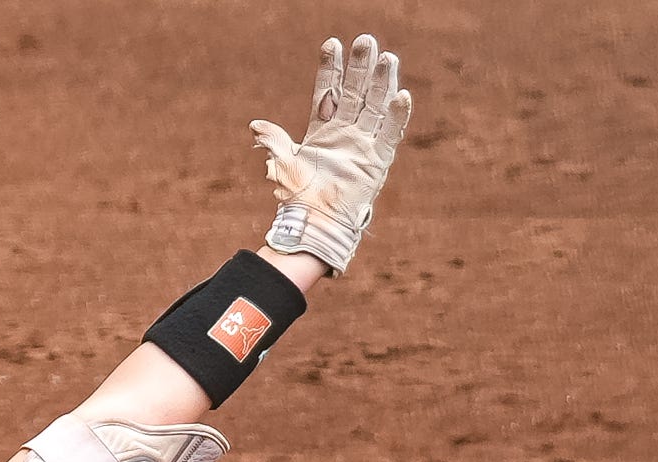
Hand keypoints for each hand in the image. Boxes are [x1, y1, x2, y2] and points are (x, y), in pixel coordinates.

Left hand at [252, 33, 412, 273]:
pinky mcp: (377, 162)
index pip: (330, 92)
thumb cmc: (298, 198)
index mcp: (322, 132)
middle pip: (357, 93)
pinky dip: (396, 116)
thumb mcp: (283, 164)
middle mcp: (345, 135)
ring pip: (376, 107)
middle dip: (361, 67)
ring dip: (382, 83)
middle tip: (366, 41)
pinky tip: (401, 94)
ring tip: (388, 57)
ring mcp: (363, 147)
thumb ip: (274, 141)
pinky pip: (390, 135)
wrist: (314, 224)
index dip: (331, 69)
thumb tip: (256, 126)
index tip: (333, 43)